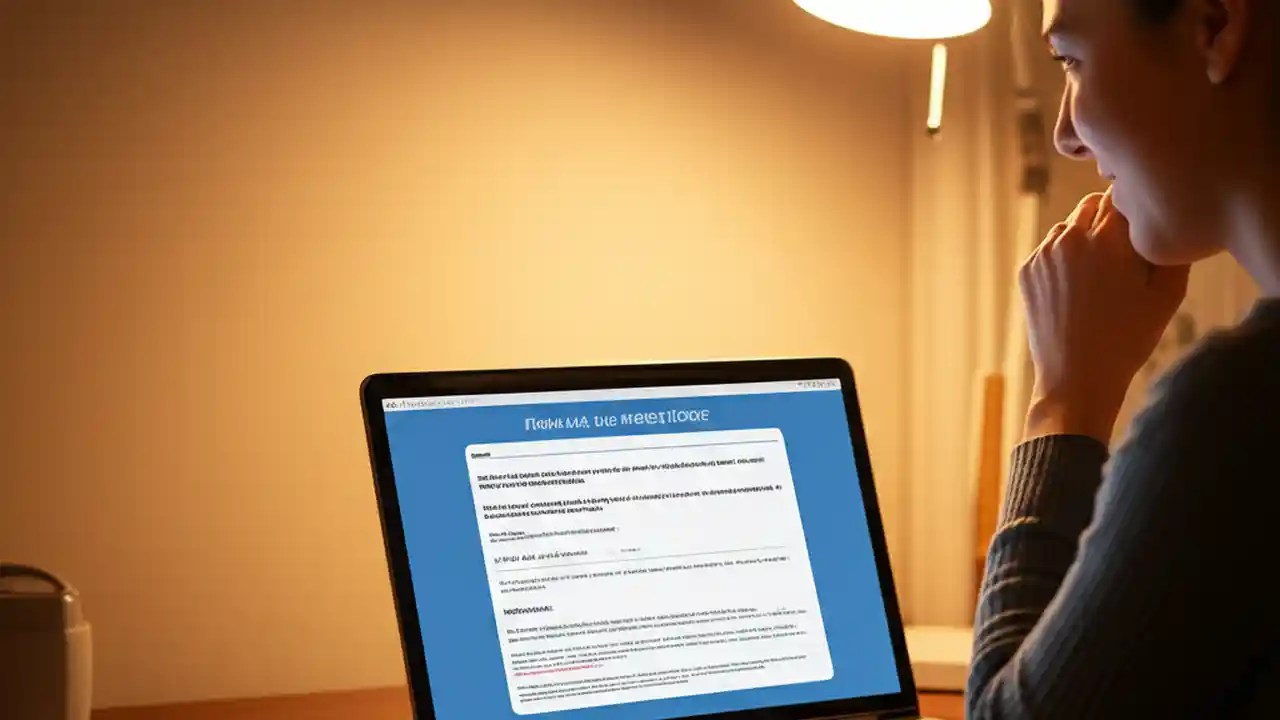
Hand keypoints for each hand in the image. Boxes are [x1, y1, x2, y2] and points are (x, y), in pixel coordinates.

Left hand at [1020, 188, 1189, 443]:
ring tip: (1098, 274)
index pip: (1122, 195)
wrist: (1076, 378)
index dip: (1134, 208)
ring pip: (1067, 226)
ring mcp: (1043, 254)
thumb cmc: (1128, 340)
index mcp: (1109, 239)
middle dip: (1108, 219)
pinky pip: (1048, 249)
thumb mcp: (1167, 296)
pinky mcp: (1026, 271)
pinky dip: (1062, 258)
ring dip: (1082, 238)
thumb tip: (1165, 221)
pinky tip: (1076, 289)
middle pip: (1093, 204)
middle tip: (1121, 251)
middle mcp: (1071, 238)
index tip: (1141, 227)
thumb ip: (1170, 248)